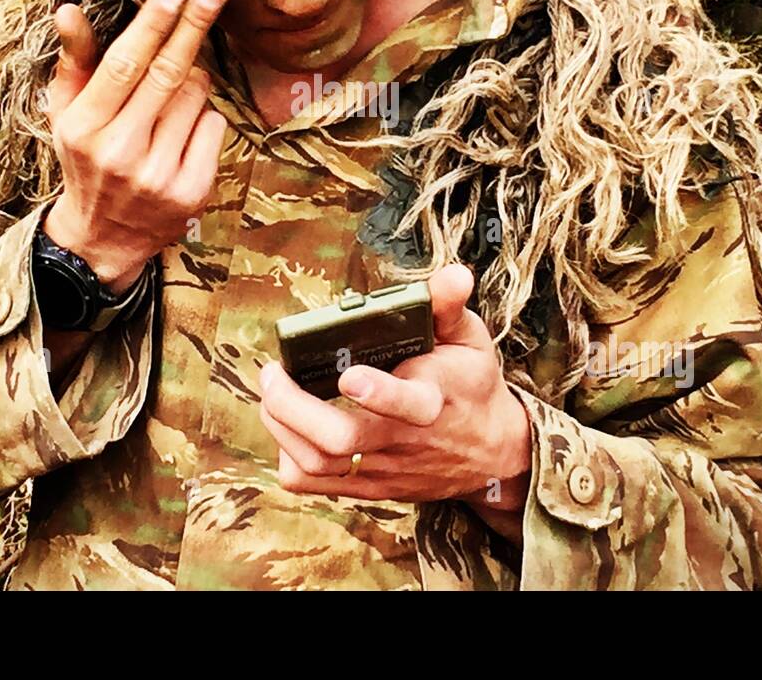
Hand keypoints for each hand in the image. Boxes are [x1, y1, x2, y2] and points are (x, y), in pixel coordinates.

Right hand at [42, 0, 229, 293]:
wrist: (102, 238)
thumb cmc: (85, 160)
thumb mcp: (66, 112)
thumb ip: (74, 60)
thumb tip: (68, 10)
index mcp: (84, 127)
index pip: (125, 65)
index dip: (154, 24)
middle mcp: (121, 152)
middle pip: (168, 74)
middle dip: (194, 25)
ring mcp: (159, 175)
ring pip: (197, 97)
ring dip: (194, 80)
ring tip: (171, 95)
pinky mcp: (192, 191)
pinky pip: (215, 126)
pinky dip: (205, 116)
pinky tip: (183, 130)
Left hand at [259, 264, 532, 523]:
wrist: (489, 451)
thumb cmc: (470, 384)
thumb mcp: (469, 339)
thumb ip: (449, 306)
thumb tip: (454, 275)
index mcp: (432, 398)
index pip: (408, 403)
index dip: (377, 393)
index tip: (349, 375)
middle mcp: (405, 438)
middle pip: (342, 438)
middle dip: (294, 406)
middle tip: (274, 373)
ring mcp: (383, 466)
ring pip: (319, 463)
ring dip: (281, 425)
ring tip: (272, 390)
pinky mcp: (369, 486)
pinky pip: (314, 483)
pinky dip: (289, 456)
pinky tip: (289, 427)